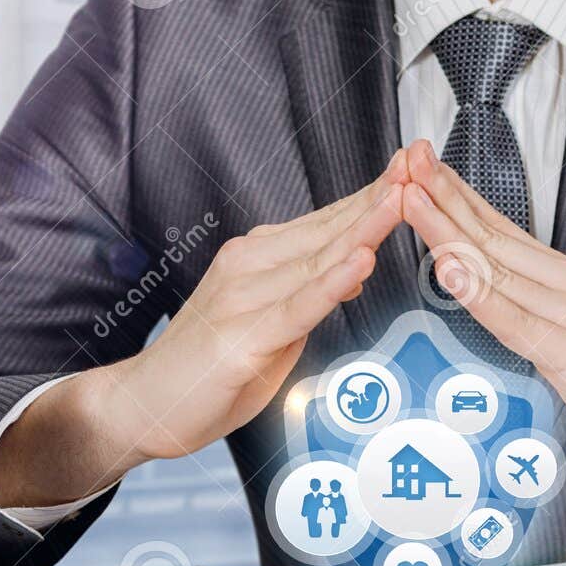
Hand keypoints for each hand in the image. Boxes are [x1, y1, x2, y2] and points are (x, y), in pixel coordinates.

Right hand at [0, 153, 407, 506]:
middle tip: (422, 160)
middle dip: (380, 196)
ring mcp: (243, 297)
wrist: (142, 405)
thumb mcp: (270, 327)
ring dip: (365, 226)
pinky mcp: (241, 337)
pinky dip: (332, 283)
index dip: (374, 194)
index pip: (328, 221)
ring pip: (318, 258)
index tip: (415, 166)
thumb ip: (309, 296)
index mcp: (258, 258)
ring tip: (404, 196)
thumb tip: (354, 270)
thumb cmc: (205, 370)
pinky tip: (361, 262)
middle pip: (330, 229)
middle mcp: (249, 265)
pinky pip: (297, 306)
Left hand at [399, 140, 565, 540]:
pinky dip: (480, 294)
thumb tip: (499, 309)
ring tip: (409, 198)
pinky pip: (517, 322)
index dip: (457, 202)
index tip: (419, 173)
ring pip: (497, 268)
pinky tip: (451, 268)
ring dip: (447, 231)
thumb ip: (539, 324)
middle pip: (493, 237)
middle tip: (403, 160)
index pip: (501, 235)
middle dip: (443, 198)